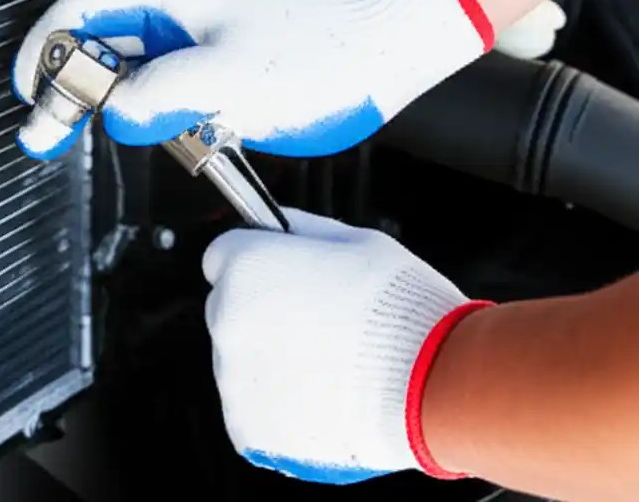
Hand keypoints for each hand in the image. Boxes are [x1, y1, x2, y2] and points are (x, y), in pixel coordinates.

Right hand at [11, 0, 492, 159]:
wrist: (378, 53)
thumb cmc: (320, 52)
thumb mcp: (228, 77)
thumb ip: (161, 95)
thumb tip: (118, 116)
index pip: (82, 10)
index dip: (44, 48)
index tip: (27, 89)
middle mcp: (178, 15)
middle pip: (97, 44)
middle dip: (64, 85)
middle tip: (43, 131)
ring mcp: (197, 42)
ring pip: (129, 72)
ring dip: (105, 105)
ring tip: (80, 137)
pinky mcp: (216, 71)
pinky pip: (163, 91)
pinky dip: (147, 115)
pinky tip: (152, 136)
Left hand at [201, 208, 490, 483]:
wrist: (432, 387)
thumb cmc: (402, 311)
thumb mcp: (359, 242)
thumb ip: (303, 231)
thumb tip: (278, 228)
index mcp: (246, 268)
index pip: (222, 257)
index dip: (258, 264)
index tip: (284, 276)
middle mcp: (226, 322)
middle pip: (229, 311)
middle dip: (263, 315)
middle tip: (320, 327)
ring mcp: (232, 380)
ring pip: (241, 364)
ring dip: (272, 363)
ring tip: (332, 369)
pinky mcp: (246, 428)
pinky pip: (252, 412)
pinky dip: (280, 409)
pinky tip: (324, 401)